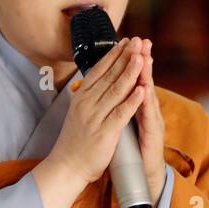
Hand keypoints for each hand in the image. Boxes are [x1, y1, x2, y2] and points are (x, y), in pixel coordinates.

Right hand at [50, 36, 147, 186]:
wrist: (66, 166)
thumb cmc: (74, 141)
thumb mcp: (78, 113)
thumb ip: (88, 97)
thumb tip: (97, 81)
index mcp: (81, 97)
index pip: (99, 70)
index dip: (113, 55)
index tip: (125, 41)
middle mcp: (86, 104)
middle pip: (109, 76)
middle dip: (124, 57)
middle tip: (137, 41)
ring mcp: (95, 117)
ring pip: (116, 90)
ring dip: (130, 72)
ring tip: (142, 57)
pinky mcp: (104, 132)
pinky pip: (121, 113)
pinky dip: (132, 100)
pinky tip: (142, 89)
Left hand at [134, 38, 165, 205]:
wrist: (140, 176)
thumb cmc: (131, 148)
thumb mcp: (122, 123)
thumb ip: (122, 105)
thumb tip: (112, 89)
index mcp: (137, 107)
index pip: (135, 80)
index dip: (133, 62)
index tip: (130, 42)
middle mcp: (147, 111)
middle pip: (143, 82)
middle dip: (142, 61)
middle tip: (142, 41)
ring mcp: (151, 123)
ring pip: (147, 95)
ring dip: (146, 75)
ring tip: (145, 57)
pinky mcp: (151, 136)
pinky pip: (148, 117)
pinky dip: (146, 103)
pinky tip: (145, 90)